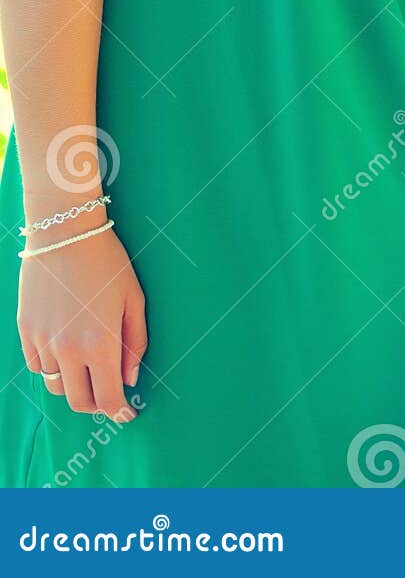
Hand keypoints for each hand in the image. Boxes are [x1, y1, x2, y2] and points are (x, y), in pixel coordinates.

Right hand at [17, 227, 146, 420]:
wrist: (65, 233)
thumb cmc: (107, 262)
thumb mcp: (134, 299)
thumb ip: (135, 343)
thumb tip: (129, 380)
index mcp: (101, 344)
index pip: (108, 399)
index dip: (120, 412)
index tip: (127, 414)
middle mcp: (69, 350)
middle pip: (79, 401)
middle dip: (97, 403)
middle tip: (108, 392)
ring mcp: (43, 343)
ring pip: (55, 386)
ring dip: (73, 385)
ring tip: (87, 368)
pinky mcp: (25, 332)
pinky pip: (37, 366)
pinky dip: (52, 366)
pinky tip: (65, 349)